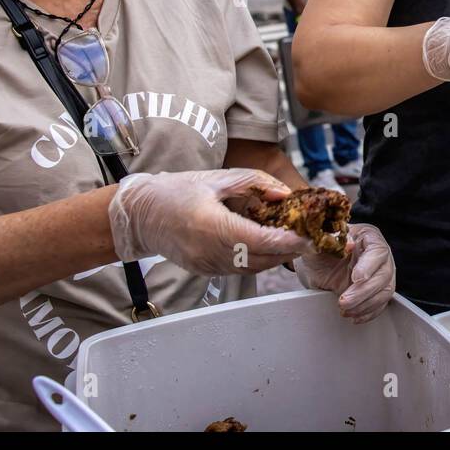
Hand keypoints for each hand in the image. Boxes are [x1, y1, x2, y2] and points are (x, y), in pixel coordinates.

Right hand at [108, 169, 313, 275]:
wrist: (140, 215)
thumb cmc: (177, 190)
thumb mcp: (217, 178)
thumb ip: (254, 182)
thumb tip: (285, 194)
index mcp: (210, 225)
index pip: (257, 239)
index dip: (285, 240)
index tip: (307, 236)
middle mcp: (208, 251)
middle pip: (259, 259)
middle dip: (287, 251)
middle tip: (309, 239)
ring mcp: (205, 265)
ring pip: (252, 268)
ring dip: (275, 258)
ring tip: (293, 242)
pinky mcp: (205, 271)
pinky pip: (239, 270)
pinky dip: (258, 260)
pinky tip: (268, 246)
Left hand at [295, 224, 395, 322]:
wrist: (317, 263)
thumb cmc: (321, 249)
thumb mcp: (321, 242)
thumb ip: (333, 239)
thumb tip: (348, 244)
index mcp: (368, 237)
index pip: (378, 251)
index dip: (369, 266)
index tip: (356, 278)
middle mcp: (378, 255)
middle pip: (384, 274)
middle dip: (364, 291)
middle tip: (344, 301)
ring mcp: (379, 274)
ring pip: (385, 291)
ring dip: (365, 304)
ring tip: (345, 309)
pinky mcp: (376, 291)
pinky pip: (380, 304)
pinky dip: (368, 312)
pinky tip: (354, 315)